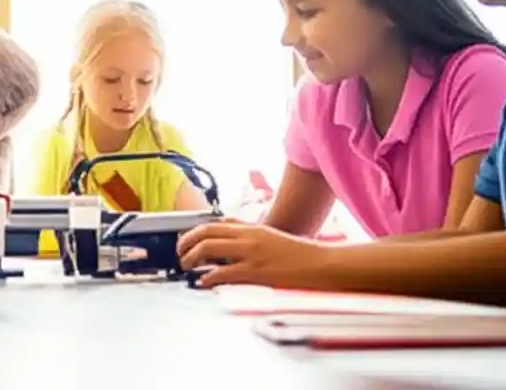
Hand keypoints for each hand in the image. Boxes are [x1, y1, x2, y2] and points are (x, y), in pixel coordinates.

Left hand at [176, 220, 328, 288]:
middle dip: (186, 242)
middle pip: (206, 232)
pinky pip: (223, 273)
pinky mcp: (256, 272)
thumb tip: (229, 248)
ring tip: (187, 266)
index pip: (215, 223)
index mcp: (253, 228)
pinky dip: (207, 277)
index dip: (195, 231)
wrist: (324, 265)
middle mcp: (249, 236)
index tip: (186, 240)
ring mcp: (251, 253)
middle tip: (181, 253)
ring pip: (209, 248)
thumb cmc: (301, 256)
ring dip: (192, 257)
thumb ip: (251, 240)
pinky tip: (203, 282)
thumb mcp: (273, 240)